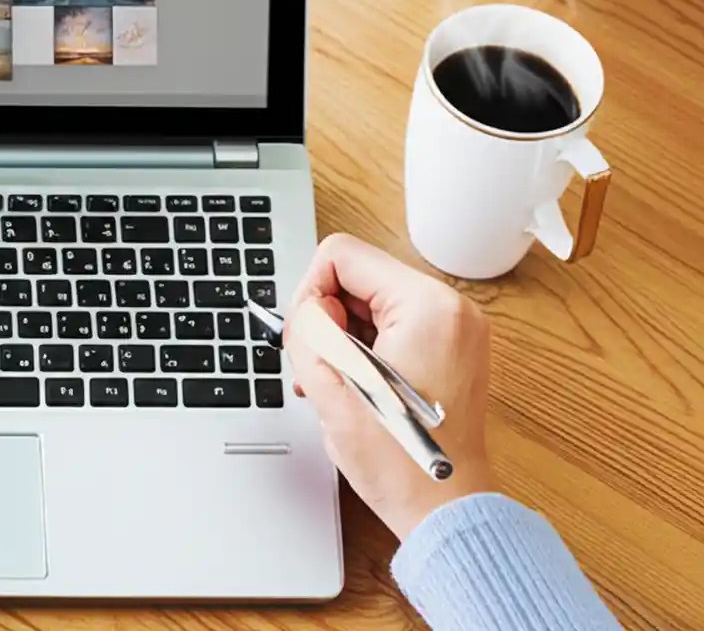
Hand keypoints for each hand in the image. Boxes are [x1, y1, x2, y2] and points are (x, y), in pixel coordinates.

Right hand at [285, 234, 495, 540]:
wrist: (443, 507)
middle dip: (328, 317)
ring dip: (343, 335)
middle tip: (321, 366)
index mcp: (427, 306)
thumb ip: (308, 329)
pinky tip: (355, 383)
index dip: (309, 293)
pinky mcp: (450, 347)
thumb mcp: (331, 386)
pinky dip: (364, 347)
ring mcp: (455, 327)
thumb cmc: (400, 460)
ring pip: (371, 301)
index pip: (341, 255)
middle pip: (358, 276)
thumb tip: (307, 307)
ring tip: (338, 382)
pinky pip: (392, 324)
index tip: (308, 337)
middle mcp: (450, 307)